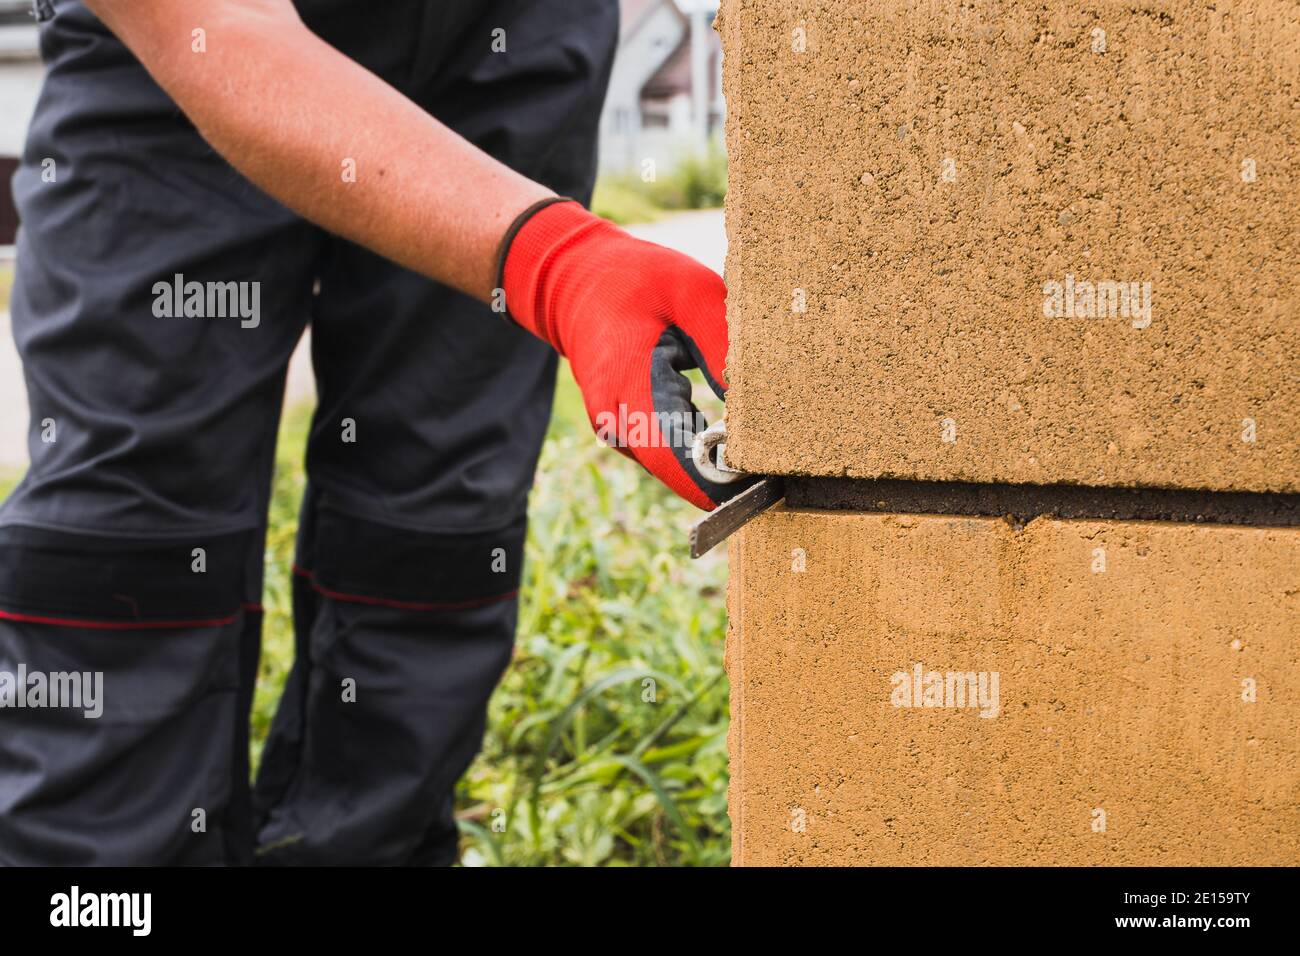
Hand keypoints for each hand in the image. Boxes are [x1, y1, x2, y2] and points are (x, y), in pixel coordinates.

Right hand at [500, 199, 751, 509]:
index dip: (716, 479)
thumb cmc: (637, 280)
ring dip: (715, 464)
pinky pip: (667, 450)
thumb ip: (723, 343)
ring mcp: (616, 429)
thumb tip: (757, 399)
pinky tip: (736, 441)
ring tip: (767, 460)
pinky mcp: (625, 429)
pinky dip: (700, 448)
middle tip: (781, 475)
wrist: (577, 283)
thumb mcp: (690, 291)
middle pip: (678, 469)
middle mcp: (615, 419)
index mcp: (626, 383)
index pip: (673, 454)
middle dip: (727, 477)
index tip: (762, 484)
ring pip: (673, 465)